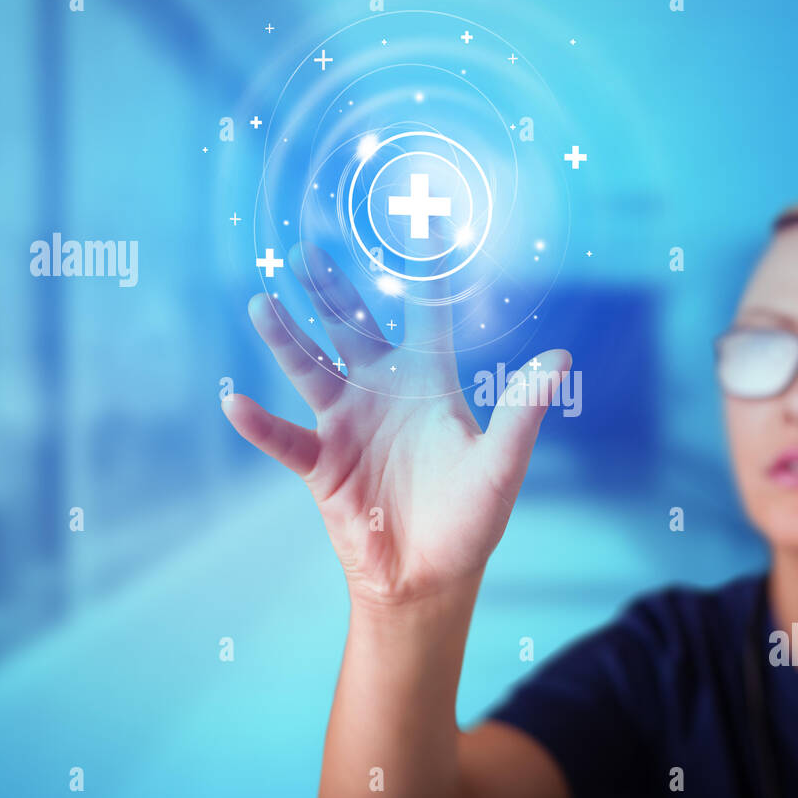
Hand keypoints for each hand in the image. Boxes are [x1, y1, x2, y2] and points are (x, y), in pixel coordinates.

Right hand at [222, 243, 570, 610]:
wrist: (430, 577)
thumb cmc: (472, 518)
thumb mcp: (502, 465)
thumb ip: (522, 411)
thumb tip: (561, 359)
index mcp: (429, 384)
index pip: (427, 315)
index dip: (426, 271)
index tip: (425, 220)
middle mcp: (383, 394)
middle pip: (352, 328)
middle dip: (331, 290)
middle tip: (307, 248)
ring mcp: (348, 426)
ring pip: (312, 370)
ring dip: (287, 340)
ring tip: (263, 303)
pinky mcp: (323, 464)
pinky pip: (285, 438)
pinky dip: (260, 425)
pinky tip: (235, 403)